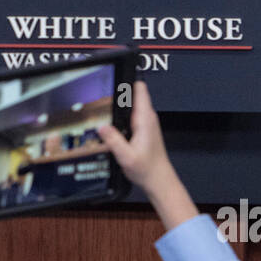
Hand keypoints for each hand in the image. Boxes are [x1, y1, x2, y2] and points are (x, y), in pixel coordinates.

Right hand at [97, 80, 196, 229]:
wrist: (159, 180)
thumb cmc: (147, 170)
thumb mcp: (126, 157)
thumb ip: (113, 140)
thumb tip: (101, 126)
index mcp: (145, 119)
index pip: (140, 89)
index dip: (127, 82)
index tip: (114, 80)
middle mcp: (147, 118)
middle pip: (132, 95)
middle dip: (117, 96)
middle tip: (101, 102)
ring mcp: (146, 123)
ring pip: (130, 106)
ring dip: (118, 108)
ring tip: (103, 114)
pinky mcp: (143, 129)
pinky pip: (130, 116)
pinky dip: (121, 118)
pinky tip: (112, 128)